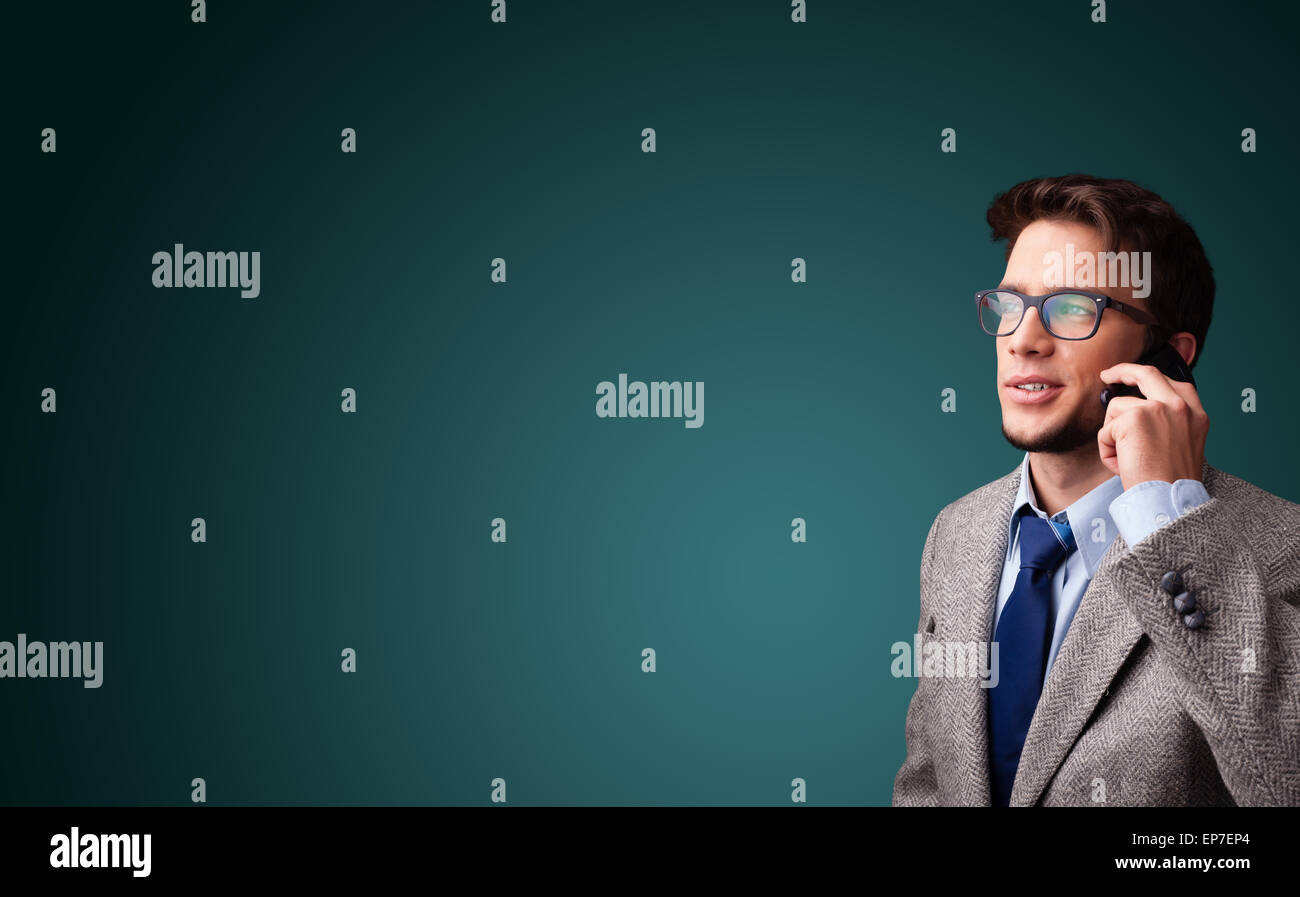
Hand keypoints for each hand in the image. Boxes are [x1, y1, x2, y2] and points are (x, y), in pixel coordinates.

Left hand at [1097, 363, 1208, 490]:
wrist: (1169, 499)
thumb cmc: (1171, 483)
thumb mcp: (1181, 446)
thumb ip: (1168, 424)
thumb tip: (1136, 410)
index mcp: (1196, 415)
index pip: (1174, 383)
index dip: (1149, 376)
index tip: (1133, 375)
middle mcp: (1180, 406)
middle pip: (1147, 373)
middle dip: (1123, 370)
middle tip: (1107, 375)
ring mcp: (1158, 408)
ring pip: (1117, 408)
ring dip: (1113, 435)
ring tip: (1127, 459)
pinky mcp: (1134, 417)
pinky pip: (1105, 430)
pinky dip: (1107, 450)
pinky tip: (1123, 465)